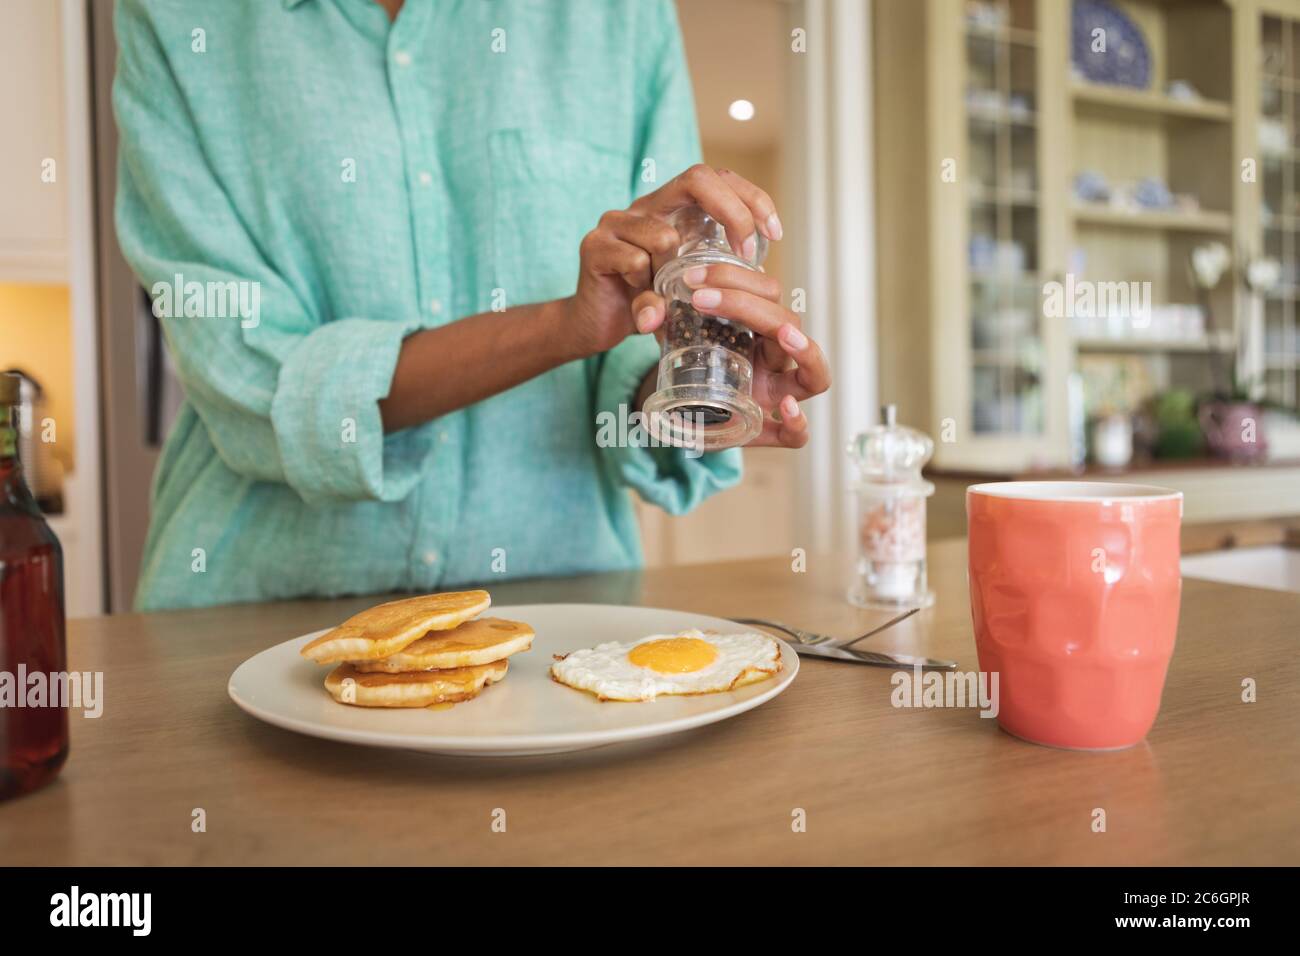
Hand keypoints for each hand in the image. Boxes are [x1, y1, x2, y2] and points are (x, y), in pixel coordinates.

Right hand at [562, 164, 783, 358]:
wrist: (595, 326)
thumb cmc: (648, 301)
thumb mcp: (691, 284)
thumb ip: (716, 272)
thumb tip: (760, 274)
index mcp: (671, 208)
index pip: (717, 178)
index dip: (751, 198)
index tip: (773, 235)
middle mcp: (645, 206)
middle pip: (697, 178)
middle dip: (733, 213)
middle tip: (744, 255)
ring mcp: (616, 222)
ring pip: (664, 237)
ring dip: (674, 275)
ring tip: (665, 298)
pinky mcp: (595, 247)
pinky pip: (635, 262)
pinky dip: (645, 291)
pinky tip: (640, 306)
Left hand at [632, 264, 829, 448]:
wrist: (680, 411)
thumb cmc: (686, 364)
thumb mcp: (670, 334)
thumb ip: (658, 318)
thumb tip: (650, 316)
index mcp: (757, 328)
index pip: (766, 291)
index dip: (734, 278)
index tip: (692, 278)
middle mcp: (774, 359)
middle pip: (788, 322)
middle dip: (749, 305)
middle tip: (702, 299)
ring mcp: (775, 394)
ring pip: (814, 375)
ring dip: (805, 351)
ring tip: (785, 336)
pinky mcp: (765, 431)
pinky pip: (796, 437)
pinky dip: (797, 424)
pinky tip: (784, 408)